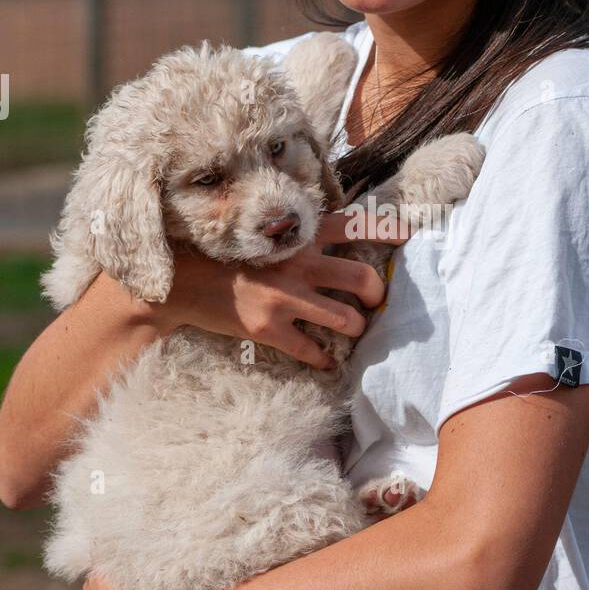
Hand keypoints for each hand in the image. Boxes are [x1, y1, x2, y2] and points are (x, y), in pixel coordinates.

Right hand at [160, 210, 415, 370]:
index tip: (409, 236)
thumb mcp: (259, 230)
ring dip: (357, 328)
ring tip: (354, 330)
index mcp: (297, 235)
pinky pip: (313, 352)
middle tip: (376, 302)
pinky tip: (326, 363)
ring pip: (346, 319)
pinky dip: (325, 361)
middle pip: (362, 279)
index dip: (386, 229)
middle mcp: (297, 264)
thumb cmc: (220, 251)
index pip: (353, 226)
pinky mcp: (270, 329)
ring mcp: (285, 299)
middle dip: (378, 295)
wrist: (180, 281)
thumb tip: (326, 235)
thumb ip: (293, 232)